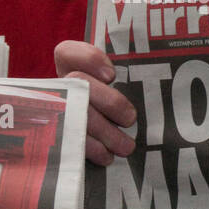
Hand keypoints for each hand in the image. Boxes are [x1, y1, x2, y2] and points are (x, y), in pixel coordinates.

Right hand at [53, 40, 136, 165]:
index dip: (89, 59)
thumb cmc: (109, 109)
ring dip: (105, 132)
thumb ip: (126, 80)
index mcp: (70, 71)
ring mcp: (53, 110)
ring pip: (76, 113)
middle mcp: (59, 87)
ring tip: (127, 146)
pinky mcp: (54, 135)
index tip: (112, 75)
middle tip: (130, 119)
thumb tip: (155, 79)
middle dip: (109, 101)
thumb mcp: (116, 90)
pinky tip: (107, 156)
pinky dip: (91, 149)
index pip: (68, 52)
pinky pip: (68, 140)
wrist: (82, 146)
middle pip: (78, 82)